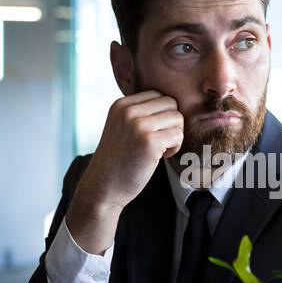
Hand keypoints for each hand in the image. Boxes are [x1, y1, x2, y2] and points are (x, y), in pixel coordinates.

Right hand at [65, 91, 183, 254]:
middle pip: (171, 103)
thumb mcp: (122, 127)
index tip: (153, 132)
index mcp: (121, 104)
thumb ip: (140, 113)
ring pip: (177, 118)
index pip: (158, 95)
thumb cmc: (117, 160)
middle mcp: (128, 111)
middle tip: (161, 141)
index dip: (162, 114)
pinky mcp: (149, 142)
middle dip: (172, 123)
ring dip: (175, 135)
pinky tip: (161, 157)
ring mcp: (138, 125)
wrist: (103, 187)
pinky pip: (178, 135)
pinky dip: (175, 147)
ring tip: (160, 149)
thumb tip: (174, 103)